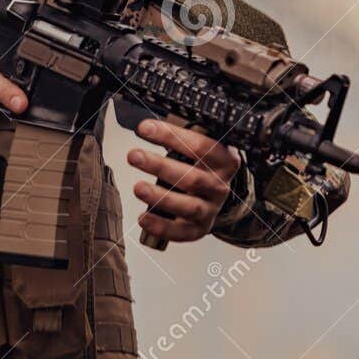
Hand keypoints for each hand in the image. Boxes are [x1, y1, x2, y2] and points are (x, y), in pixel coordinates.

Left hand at [126, 118, 241, 243]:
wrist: (217, 194)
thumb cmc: (202, 166)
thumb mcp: (200, 147)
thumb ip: (180, 138)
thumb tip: (147, 127)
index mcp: (224, 160)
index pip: (200, 146)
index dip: (171, 136)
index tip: (145, 129)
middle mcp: (220, 186)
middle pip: (192, 178)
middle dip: (160, 166)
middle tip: (134, 156)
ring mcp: (212, 209)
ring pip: (188, 206)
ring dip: (161, 197)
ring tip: (138, 188)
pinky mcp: (200, 228)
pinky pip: (182, 232)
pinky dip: (162, 227)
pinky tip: (143, 218)